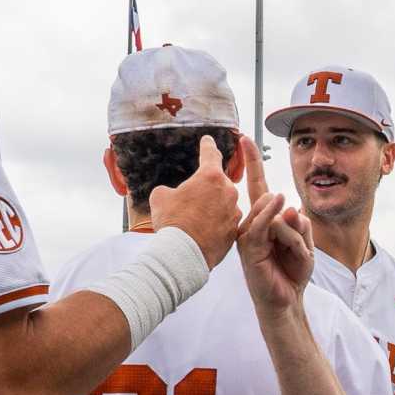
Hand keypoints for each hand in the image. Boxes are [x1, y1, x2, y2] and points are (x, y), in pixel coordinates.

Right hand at [148, 135, 243, 266]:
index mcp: (210, 176)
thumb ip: (168, 190)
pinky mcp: (234, 229)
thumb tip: (169, 194)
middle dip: (207, 186)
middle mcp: (227, 190)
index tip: (209, 140)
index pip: (211, 153)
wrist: (184, 253)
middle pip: (218, 181)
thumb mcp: (160, 197)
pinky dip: (216, 222)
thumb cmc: (173, 222)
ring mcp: (233, 210)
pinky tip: (202, 230)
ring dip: (212, 206)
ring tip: (195, 218)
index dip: (208, 145)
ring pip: (223, 202)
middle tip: (192, 196)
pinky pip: (225, 220)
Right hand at [234, 138, 313, 316]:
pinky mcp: (247, 248)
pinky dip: (284, 231)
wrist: (285, 300)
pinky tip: (289, 231)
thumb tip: (287, 207)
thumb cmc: (292, 271)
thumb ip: (299, 224)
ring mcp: (247, 234)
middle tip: (301, 249)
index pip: (257, 184)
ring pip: (272, 212)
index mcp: (262, 219)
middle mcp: (251, 223)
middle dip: (295, 221)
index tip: (244, 138)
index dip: (251, 161)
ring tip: (299, 254)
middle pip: (272, 198)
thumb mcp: (305, 243)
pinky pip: (265, 227)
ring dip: (294, 233)